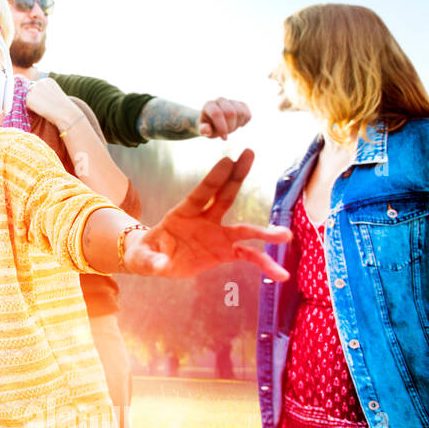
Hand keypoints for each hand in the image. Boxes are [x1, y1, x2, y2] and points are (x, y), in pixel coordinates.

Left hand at [25, 77, 80, 128]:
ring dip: (33, 103)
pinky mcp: (29, 98)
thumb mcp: (54, 94)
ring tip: (45, 108)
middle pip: (31, 90)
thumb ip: (45, 92)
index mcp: (47, 80)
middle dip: (35, 98)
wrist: (65, 112)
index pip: (38, 86)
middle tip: (45, 106)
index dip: (41, 95)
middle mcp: (39, 82)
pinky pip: (26, 105)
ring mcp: (34, 90)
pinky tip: (41, 110)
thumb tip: (32, 94)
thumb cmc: (62, 107)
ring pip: (28, 97)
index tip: (49, 101)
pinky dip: (32, 109)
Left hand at [123, 149, 290, 280]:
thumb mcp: (143, 257)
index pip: (200, 194)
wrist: (156, 261)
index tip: (227, 160)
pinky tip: (281, 273)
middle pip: (225, 196)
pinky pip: (248, 255)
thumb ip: (151, 259)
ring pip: (244, 229)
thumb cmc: (147, 254)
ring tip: (285, 234)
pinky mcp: (225, 251)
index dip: (213, 178)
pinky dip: (263, 262)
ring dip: (264, 232)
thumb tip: (160, 265)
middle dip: (237, 176)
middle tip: (250, 154)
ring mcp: (217, 234)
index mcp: (182, 214)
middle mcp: (204, 220)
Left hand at [197, 98, 251, 139]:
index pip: (217, 113)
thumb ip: (203, 130)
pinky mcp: (241, 105)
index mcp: (209, 106)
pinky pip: (247, 114)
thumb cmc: (208, 127)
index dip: (221, 125)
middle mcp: (220, 100)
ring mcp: (231, 101)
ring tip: (230, 128)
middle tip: (226, 132)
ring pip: (241, 113)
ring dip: (237, 125)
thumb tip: (207, 129)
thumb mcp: (203, 131)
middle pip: (230, 112)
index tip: (223, 135)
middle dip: (230, 126)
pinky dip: (244, 122)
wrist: (215, 123)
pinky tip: (237, 124)